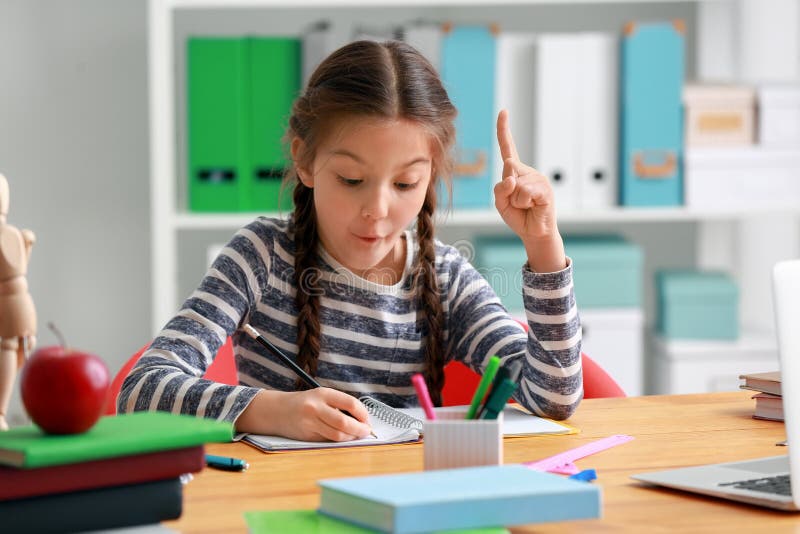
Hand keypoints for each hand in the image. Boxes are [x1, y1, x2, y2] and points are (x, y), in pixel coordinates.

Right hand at [236, 387, 372, 441]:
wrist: (277, 411)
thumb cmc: (305, 403)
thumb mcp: (321, 396)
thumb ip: (340, 405)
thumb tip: (363, 419)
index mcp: (323, 393)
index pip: (350, 403)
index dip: (363, 414)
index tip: (367, 419)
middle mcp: (315, 407)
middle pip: (344, 422)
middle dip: (359, 429)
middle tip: (366, 431)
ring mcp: (310, 423)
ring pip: (337, 435)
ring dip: (351, 437)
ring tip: (355, 435)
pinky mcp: (307, 436)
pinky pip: (328, 440)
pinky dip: (338, 440)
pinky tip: (342, 437)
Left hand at [493, 109, 565, 272]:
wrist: (533, 232)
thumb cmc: (518, 215)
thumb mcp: (500, 203)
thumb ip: (500, 189)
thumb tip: (510, 177)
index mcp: (516, 171)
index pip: (508, 147)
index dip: (504, 129)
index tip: (503, 111)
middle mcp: (527, 171)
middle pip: (507, 169)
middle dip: (505, 190)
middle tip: (517, 203)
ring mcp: (538, 178)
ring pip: (515, 184)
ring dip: (515, 200)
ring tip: (526, 206)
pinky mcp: (545, 189)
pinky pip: (524, 192)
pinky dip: (523, 203)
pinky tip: (533, 206)